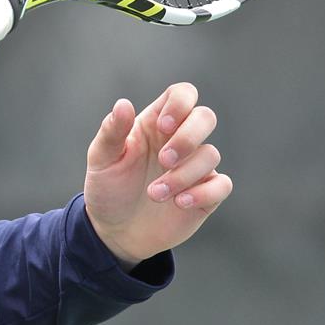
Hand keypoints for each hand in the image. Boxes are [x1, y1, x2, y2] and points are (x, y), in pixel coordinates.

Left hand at [83, 83, 232, 268]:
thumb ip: (111, 132)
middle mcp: (180, 141)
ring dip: (182, 175)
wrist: (114, 230)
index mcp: (155, 125)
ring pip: (211, 155)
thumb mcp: (101, 159)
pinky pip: (222, 185)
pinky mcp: (206, 193)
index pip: (182, 94)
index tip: (163, 126)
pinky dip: (203, 192)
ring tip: (153, 194)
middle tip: (164, 160)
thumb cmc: (108, 188)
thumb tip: (123, 104)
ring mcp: (195, 167)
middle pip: (205, 117)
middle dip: (188, 137)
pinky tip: (178, 203)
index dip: (180, 103)